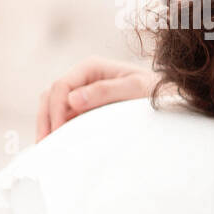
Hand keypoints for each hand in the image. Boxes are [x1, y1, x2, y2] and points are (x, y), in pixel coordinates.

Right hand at [37, 57, 160, 139]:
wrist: (169, 97)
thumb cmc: (155, 90)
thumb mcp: (136, 88)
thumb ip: (106, 91)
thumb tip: (72, 99)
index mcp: (90, 67)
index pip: (61, 86)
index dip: (55, 109)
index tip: (59, 131)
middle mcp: (82, 77)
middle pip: (51, 96)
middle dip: (46, 119)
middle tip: (44, 143)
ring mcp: (82, 92)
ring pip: (53, 106)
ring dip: (48, 124)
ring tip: (46, 146)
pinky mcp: (85, 106)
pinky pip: (65, 116)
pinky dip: (58, 128)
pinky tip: (58, 143)